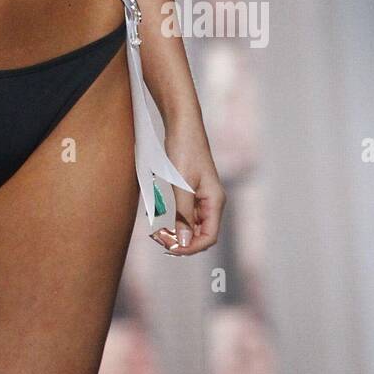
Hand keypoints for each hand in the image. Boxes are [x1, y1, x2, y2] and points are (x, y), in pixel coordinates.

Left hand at [151, 124, 225, 255]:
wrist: (182, 125)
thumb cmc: (184, 150)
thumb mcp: (181, 184)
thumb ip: (182, 214)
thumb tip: (183, 242)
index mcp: (214, 201)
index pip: (208, 237)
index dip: (190, 247)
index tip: (170, 248)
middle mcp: (211, 202)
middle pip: (200, 234)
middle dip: (181, 241)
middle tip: (159, 239)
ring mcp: (202, 196)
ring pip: (191, 225)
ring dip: (176, 231)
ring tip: (158, 231)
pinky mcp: (192, 190)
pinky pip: (185, 213)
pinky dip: (174, 219)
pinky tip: (160, 218)